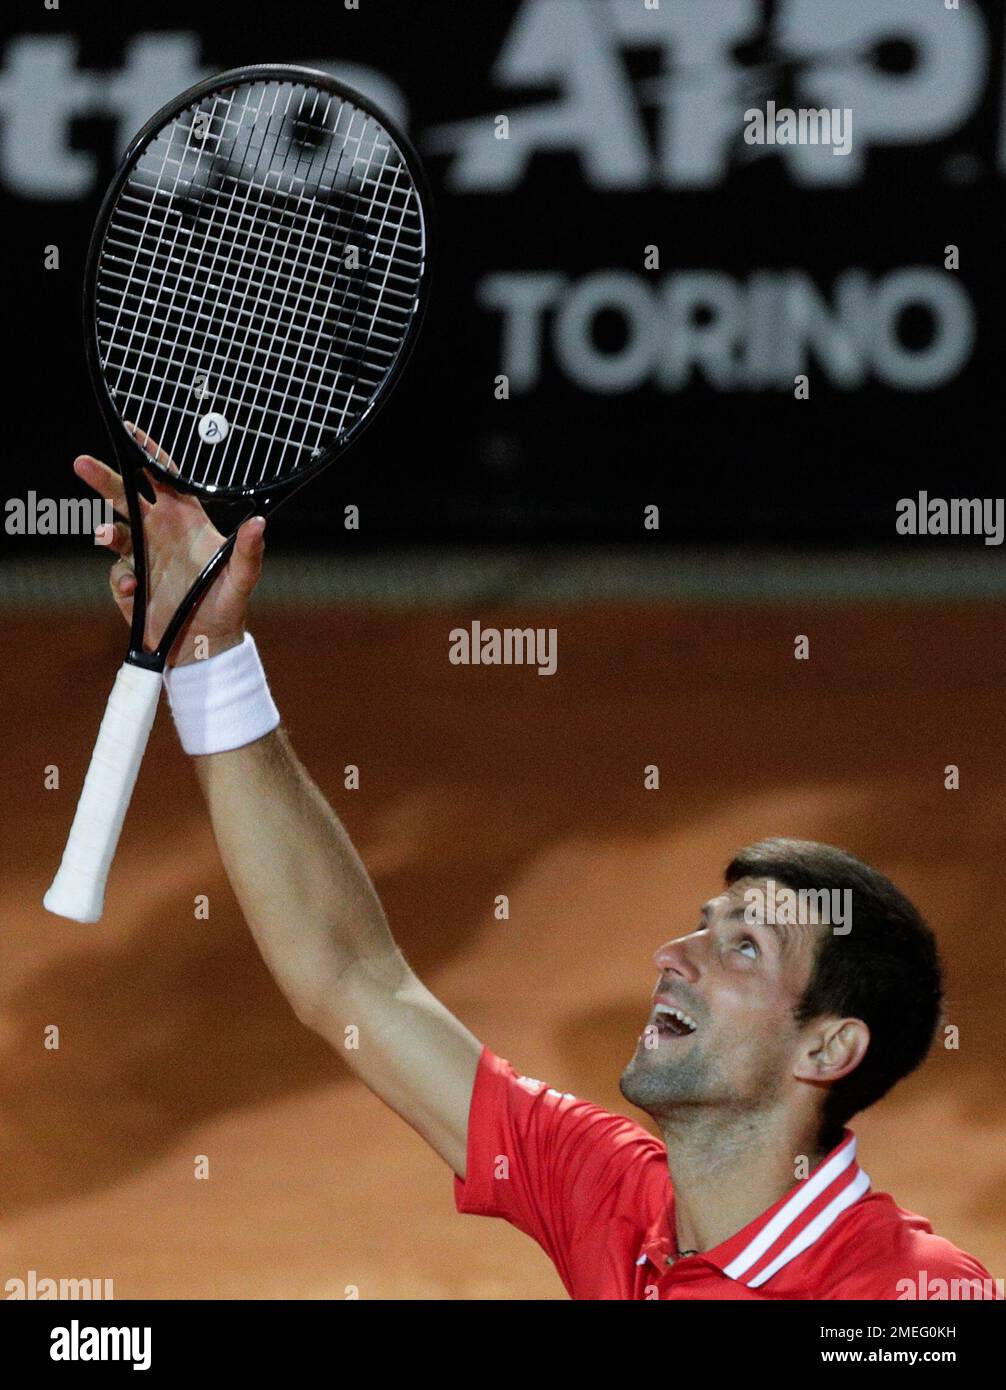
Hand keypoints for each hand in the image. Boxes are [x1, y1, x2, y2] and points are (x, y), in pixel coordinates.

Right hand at [77, 426, 266, 665]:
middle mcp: (160, 534)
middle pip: (126, 498)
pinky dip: (120, 580)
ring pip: (114, 534)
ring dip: (107, 533)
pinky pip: (116, 574)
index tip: (130, 431)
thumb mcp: (242, 578)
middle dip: (105, 479)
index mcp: (186, 521)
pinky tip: (132, 591)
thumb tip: (260, 524)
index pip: (165, 479)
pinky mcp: (129, 585)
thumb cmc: (227, 605)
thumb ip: (248, 551)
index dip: (148, 454)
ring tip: (107, 535)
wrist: (205, 646)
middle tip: (82, 463)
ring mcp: (142, 559)